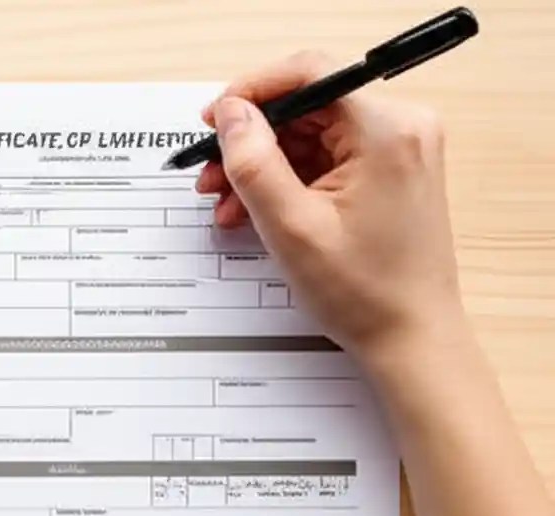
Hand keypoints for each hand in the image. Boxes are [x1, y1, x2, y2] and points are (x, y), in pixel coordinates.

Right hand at [197, 51, 468, 370]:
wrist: (410, 338)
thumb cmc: (367, 294)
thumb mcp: (291, 227)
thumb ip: (254, 163)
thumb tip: (230, 115)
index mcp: (387, 132)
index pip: (310, 72)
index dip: (252, 90)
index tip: (215, 118)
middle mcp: (400, 129)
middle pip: (305, 105)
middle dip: (250, 138)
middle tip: (210, 171)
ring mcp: (396, 148)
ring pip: (309, 132)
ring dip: (262, 163)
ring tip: (226, 199)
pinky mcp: (387, 169)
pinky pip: (323, 155)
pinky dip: (285, 177)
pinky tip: (255, 207)